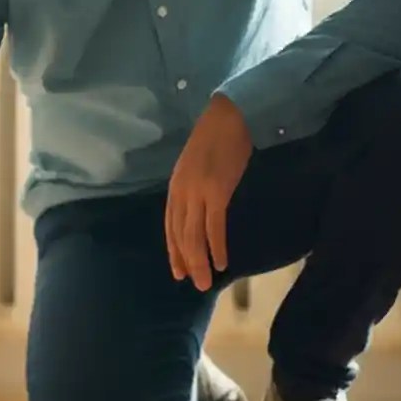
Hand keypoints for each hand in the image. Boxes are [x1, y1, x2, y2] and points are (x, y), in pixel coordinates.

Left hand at [165, 94, 252, 290]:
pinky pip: (213, 226)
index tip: (179, 271)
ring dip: (200, 261)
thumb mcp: (197, 167)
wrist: (229, 116)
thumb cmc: (217, 140)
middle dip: (186, 261)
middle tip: (195, 284)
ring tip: (207, 281)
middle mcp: (181, 192)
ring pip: (193, 235)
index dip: (174, 250)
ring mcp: (197, 192)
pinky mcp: (216, 191)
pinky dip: (217, 246)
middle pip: (179, 234)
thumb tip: (200, 210)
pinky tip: (222, 261)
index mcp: (175, 187)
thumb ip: (194, 188)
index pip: (170, 226)